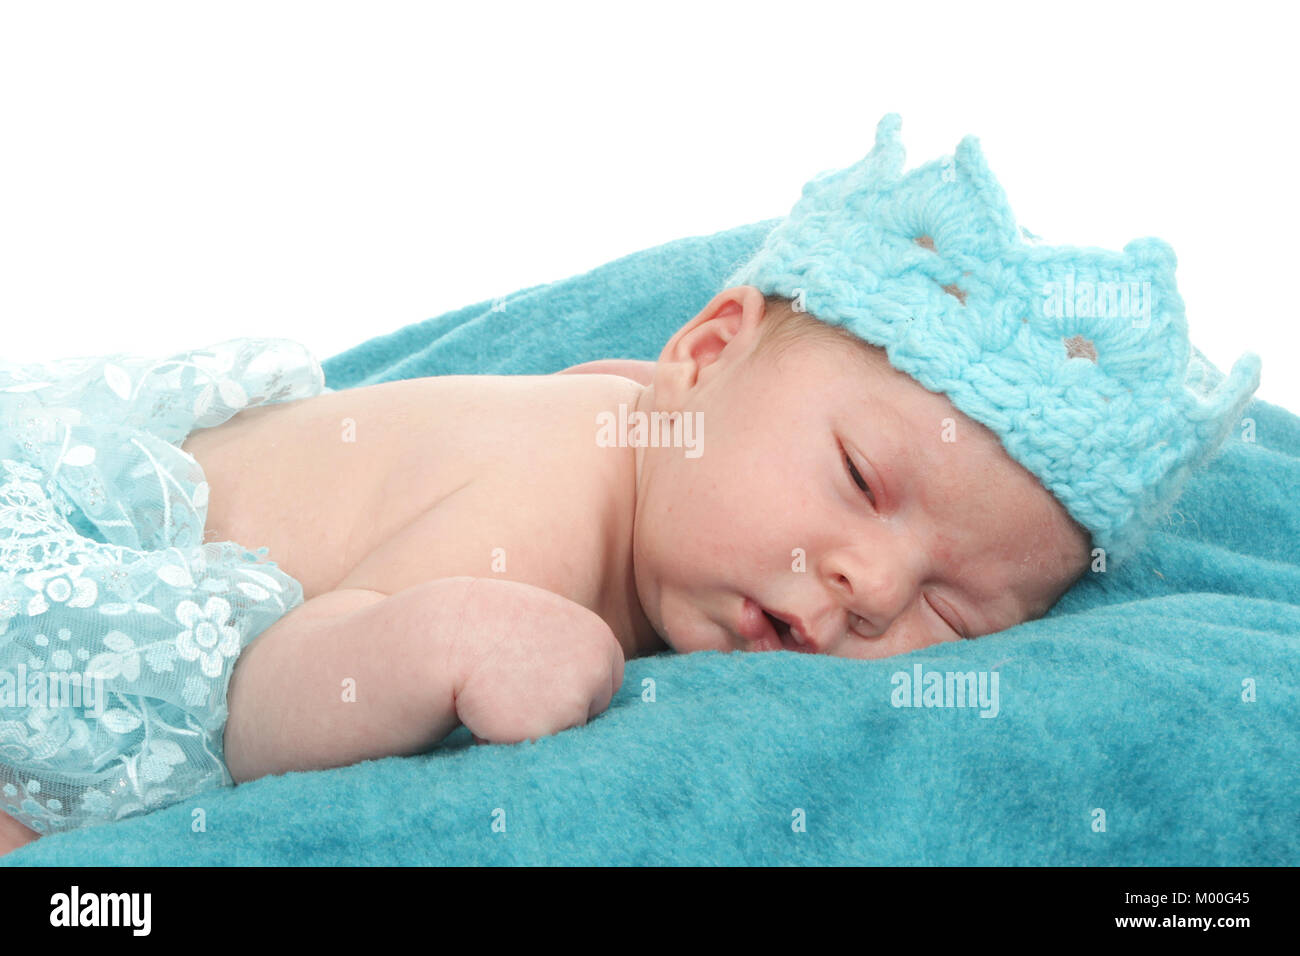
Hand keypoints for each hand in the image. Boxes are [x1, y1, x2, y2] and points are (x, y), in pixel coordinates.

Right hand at [450, 578, 624, 744]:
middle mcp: (598, 668)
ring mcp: (577, 698)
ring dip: (534, 726)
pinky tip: (493, 713)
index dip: (572, 687)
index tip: (543, 681)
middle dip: (558, 710)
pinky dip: (514, 740)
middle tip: (518, 687)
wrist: (449, 637)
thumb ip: (574, 648)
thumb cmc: (491, 627)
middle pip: (591, 712)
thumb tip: (591, 679)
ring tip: (502, 696)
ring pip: (564, 732)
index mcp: (600, 640)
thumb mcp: (547, 622)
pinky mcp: (549, 728)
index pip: (605, 682)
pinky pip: (537, 749)